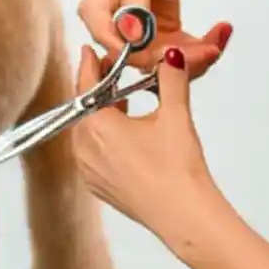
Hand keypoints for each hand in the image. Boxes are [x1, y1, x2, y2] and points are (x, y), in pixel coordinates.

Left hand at [71, 43, 225, 253]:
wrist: (184, 217)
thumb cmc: (177, 169)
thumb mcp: (175, 115)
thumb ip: (171, 78)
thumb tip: (171, 56)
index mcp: (96, 127)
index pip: (85, 86)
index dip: (89, 65)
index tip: (89, 51)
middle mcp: (84, 149)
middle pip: (84, 109)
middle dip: (99, 89)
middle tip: (113, 73)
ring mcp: (88, 170)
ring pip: (87, 132)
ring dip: (102, 114)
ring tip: (123, 102)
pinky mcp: (98, 186)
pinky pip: (93, 153)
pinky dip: (104, 138)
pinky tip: (125, 135)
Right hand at [77, 0, 231, 77]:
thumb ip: (134, 3)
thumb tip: (132, 36)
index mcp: (95, 13)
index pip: (108, 42)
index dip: (136, 54)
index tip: (167, 53)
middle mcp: (112, 36)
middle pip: (140, 61)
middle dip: (177, 60)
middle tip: (209, 49)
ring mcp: (136, 45)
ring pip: (164, 66)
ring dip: (195, 58)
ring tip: (219, 38)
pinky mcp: (158, 48)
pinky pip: (180, 58)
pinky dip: (203, 49)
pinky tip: (220, 33)